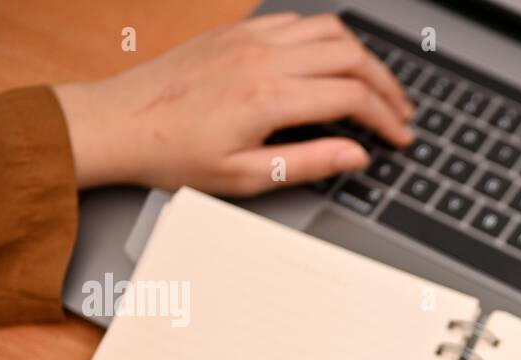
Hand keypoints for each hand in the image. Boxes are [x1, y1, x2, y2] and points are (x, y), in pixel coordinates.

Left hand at [53, 13, 413, 194]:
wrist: (118, 123)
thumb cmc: (174, 155)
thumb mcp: (247, 176)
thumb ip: (310, 162)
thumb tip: (357, 155)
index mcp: (269, 98)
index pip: (352, 97)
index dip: (387, 119)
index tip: (400, 138)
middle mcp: (263, 59)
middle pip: (352, 55)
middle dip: (388, 85)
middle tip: (402, 113)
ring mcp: (249, 39)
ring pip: (330, 30)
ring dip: (363, 56)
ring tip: (377, 85)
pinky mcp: (236, 32)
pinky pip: (297, 22)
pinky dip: (327, 39)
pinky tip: (332, 63)